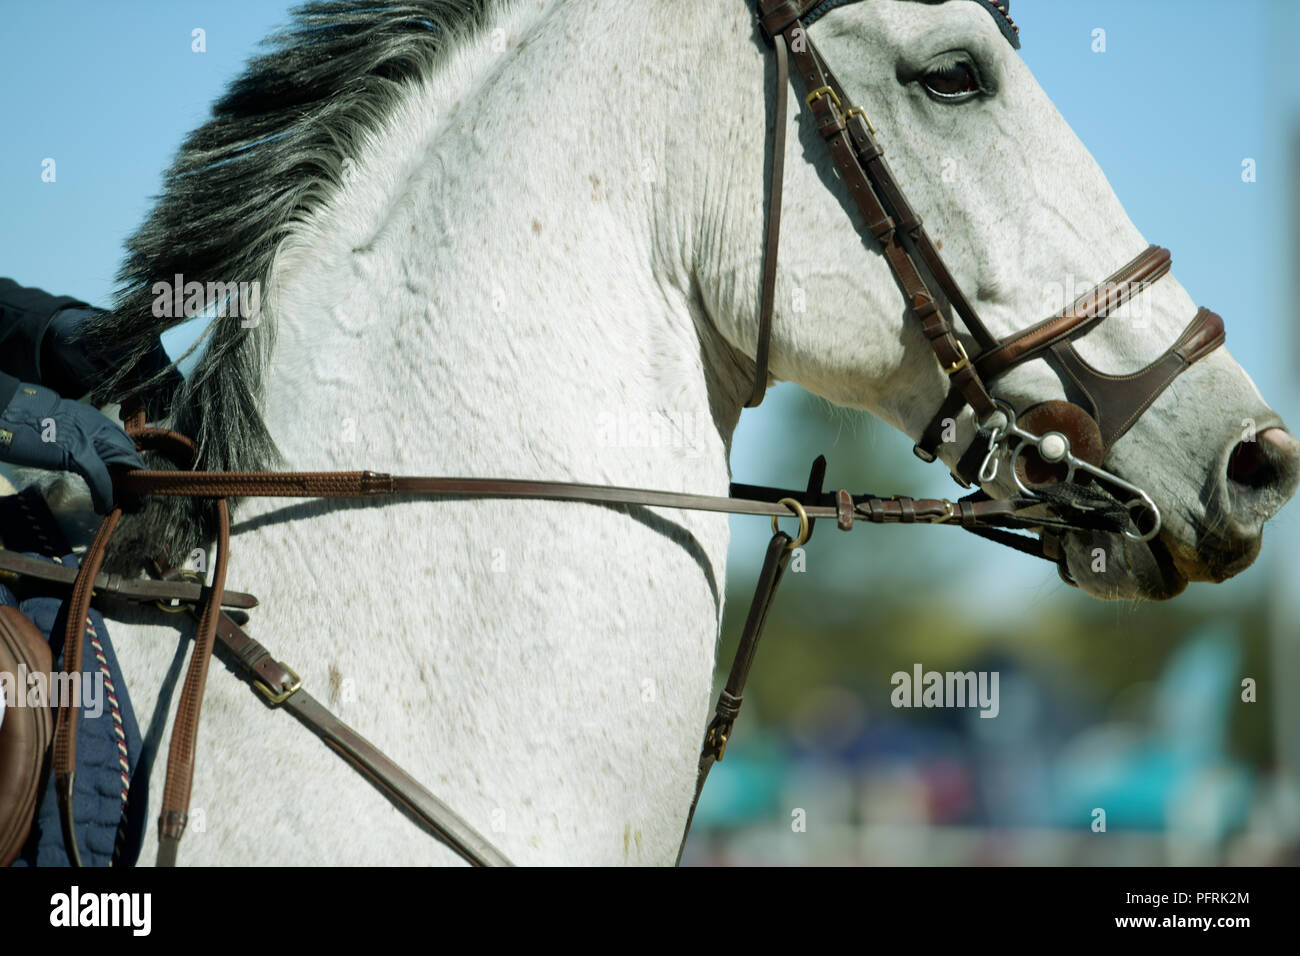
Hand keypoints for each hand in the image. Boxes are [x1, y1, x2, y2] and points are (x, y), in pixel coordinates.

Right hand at [0, 382, 144, 512]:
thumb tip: (72, 445)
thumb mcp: (54, 420)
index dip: (124, 453)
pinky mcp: (77, 453)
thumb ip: (70, 430)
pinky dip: (105, 493)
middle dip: (131, 467)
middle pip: (124, 447)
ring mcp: (87, 438)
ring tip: (123, 497)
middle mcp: (92, 423)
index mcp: (87, 415)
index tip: (124, 467)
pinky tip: (103, 506)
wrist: (2, 409)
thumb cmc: (18, 415)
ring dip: (124, 481)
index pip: (117, 435)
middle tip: (132, 486)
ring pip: (120, 460)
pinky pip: (100, 477)